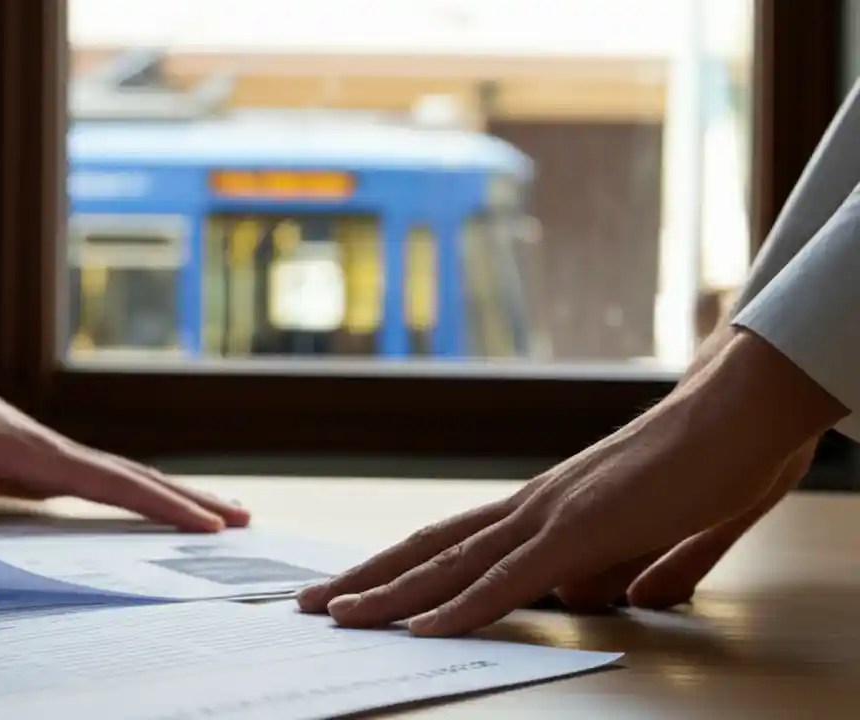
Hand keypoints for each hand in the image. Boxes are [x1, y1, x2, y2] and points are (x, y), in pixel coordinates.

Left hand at [0, 349, 249, 533]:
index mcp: (44, 453)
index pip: (116, 481)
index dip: (163, 503)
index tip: (208, 522)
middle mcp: (63, 455)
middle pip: (141, 478)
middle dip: (192, 499)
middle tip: (245, 520)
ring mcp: (61, 461)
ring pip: (132, 480)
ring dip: (176, 498)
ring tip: (226, 517)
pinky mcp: (51, 470)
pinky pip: (110, 488)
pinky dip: (144, 499)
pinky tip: (159, 514)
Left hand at [297, 330, 843, 636]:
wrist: (739, 413)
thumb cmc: (705, 465)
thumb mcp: (663, 534)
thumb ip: (638, 566)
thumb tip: (623, 594)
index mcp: (543, 509)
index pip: (452, 543)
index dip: (400, 569)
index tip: (358, 590)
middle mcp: (530, 507)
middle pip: (429, 549)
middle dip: (368, 580)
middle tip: (312, 605)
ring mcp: (550, 515)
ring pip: (451, 563)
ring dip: (390, 594)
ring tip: (338, 617)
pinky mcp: (581, 529)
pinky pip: (510, 578)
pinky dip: (462, 607)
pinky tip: (422, 629)